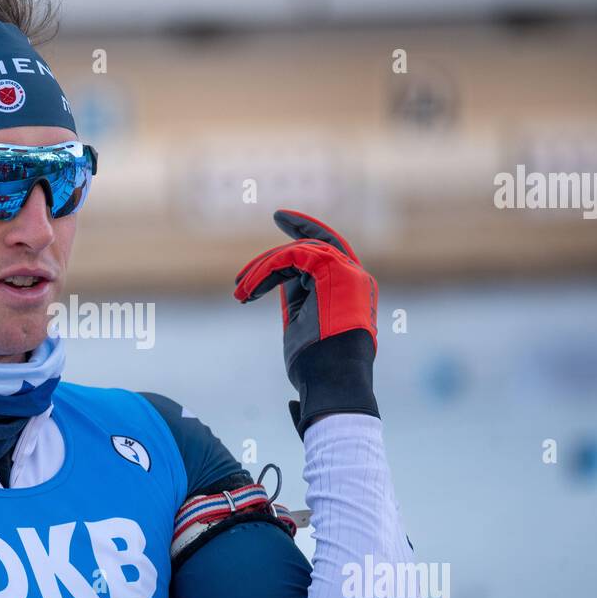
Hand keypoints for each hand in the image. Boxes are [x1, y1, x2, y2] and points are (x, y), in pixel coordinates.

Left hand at [234, 210, 379, 433]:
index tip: (286, 225)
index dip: (309, 237)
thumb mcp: (302, 330)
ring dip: (264, 269)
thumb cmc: (316, 369)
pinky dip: (265, 272)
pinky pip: (291, 258)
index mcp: (350, 294)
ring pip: (299, 253)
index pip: (332, 255)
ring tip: (241, 291)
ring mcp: (348, 273)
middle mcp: (354, 279)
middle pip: (323, 242)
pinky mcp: (334, 270)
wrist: (331, 382)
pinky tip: (248, 291)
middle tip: (279, 216)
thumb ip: (297, 305)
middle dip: (301, 226)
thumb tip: (277, 291)